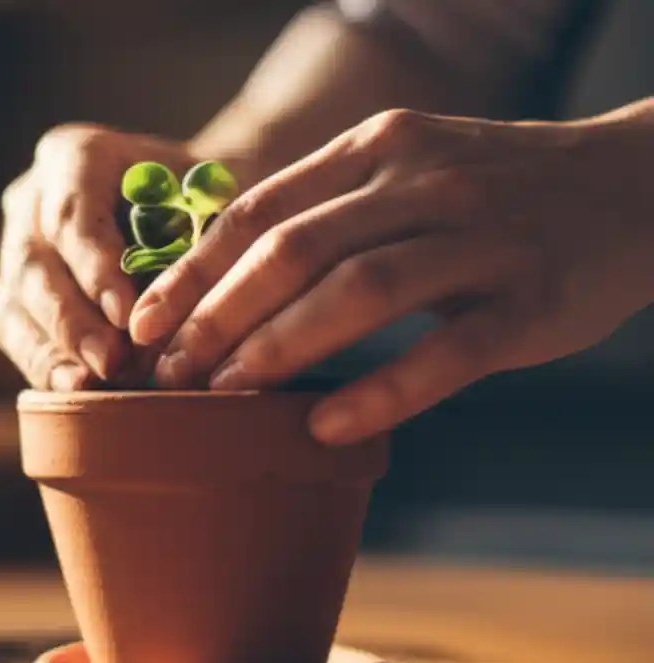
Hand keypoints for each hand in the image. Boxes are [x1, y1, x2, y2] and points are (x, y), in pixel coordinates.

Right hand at [0, 124, 195, 388]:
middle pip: (35, 261)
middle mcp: (32, 196)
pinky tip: (74, 388)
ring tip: (92, 382)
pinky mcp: (11, 293)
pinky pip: (13, 330)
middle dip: (72, 318)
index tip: (126, 314)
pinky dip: (42, 362)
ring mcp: (14, 245)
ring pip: (16, 299)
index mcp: (77, 155)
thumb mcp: (213, 204)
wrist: (188, 210)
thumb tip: (182, 307)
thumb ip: (192, 243)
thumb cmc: (207, 202)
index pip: (72, 211)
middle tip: (111, 361)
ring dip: (55, 346)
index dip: (94, 265)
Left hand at [129, 102, 653, 443]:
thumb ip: (329, 207)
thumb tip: (224, 274)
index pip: (260, 210)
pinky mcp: (528, 303)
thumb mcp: (408, 169)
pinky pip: (444, 354)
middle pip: (294, 249)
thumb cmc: (496, 192)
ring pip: (359, 291)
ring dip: (279, 347)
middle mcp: (423, 184)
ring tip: (225, 393)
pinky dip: (378, 391)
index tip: (144, 320)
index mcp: (378, 150)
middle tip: (170, 368)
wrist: (636, 186)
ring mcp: (480, 241)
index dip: (193, 269)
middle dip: (218, 313)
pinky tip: (326, 427)